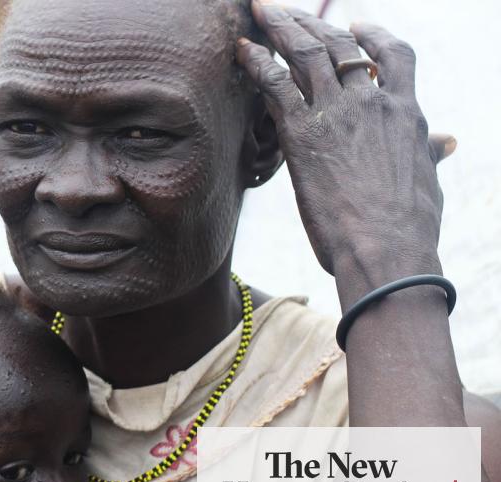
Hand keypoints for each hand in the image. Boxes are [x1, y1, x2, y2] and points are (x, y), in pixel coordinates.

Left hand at [236, 2, 454, 289]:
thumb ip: (429, 154)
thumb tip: (446, 142)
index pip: (394, 56)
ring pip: (307, 52)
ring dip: (280, 27)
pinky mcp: (302, 132)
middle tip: (285, 10)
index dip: (373, 35)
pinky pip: (274, 83)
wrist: (386, 251)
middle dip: (311, 22)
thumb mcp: (427, 181)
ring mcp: (336, 113)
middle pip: (341, 45)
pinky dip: (256, 62)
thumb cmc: (409, 228)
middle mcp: (372, 103)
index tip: (355, 24)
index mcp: (406, 113)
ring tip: (260, 10)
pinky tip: (241, 50)